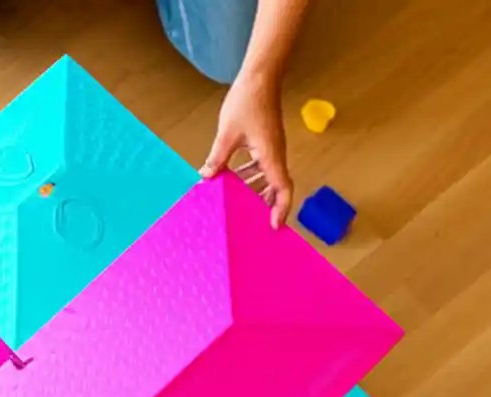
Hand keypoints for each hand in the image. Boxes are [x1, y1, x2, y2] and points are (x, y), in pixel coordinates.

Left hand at [200, 74, 292, 228]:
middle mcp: (275, 154)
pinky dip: (249, 174)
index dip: (281, 209)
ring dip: (254, 188)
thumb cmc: (248, 101)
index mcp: (270, 156)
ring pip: (266, 175)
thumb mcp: (227, 134)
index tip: (274, 226)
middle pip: (276, 186)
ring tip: (237, 201)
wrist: (260, 76)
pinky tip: (232, 177)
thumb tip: (206, 176)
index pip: (283, 188)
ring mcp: (271, 147)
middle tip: (251, 220)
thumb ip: (218, 157)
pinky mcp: (265, 140)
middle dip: (266, 204)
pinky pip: (260, 164)